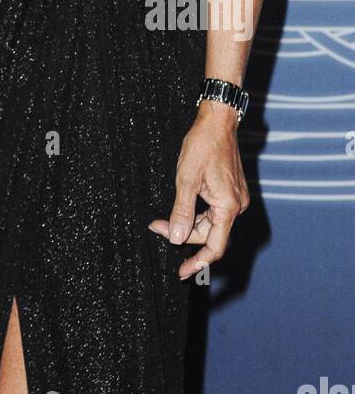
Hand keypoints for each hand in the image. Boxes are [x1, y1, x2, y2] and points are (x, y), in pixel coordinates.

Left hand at [148, 100, 249, 279]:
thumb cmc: (202, 144)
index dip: (198, 262)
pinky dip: (196, 214)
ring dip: (188, 224)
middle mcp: (236, 206)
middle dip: (182, 234)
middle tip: (157, 227)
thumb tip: (175, 238)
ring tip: (163, 220)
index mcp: (228, 206)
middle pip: (209, 235)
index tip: (181, 272)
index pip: (215, 246)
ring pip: (210, 224)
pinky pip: (214, 212)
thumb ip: (181, 211)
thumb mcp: (186, 178)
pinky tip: (180, 209)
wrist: (218, 121)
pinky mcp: (231, 192)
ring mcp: (235, 199)